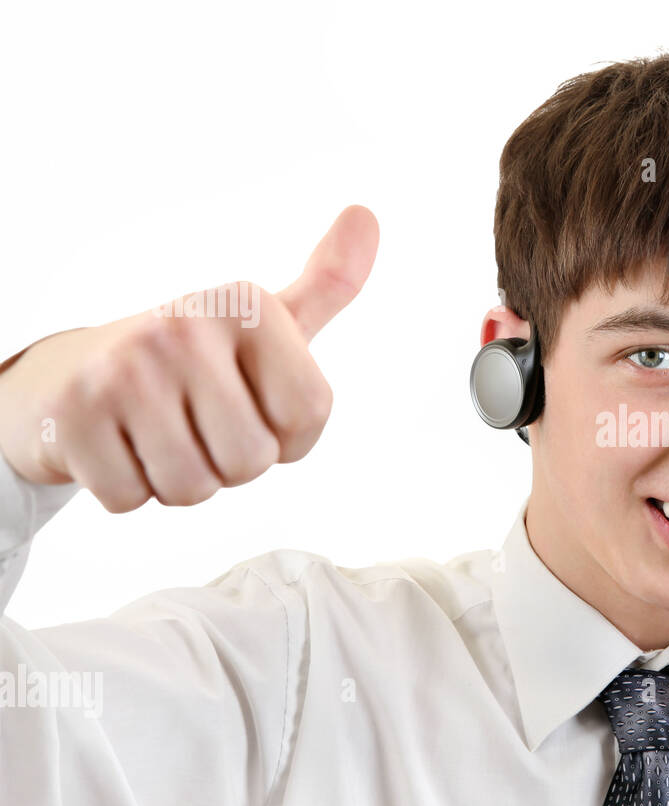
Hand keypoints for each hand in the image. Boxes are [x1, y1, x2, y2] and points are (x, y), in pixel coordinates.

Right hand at [0, 205, 378, 511]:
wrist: (73, 375)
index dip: (289, 436)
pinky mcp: (75, 414)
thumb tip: (367, 216)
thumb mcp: (268, 322)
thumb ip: (329, 283)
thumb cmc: (194, 360)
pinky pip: (133, 498)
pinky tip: (120, 446)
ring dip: (182, 480)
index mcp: (246, 304)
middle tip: (199, 423)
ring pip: (194, 487)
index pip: (310, 413)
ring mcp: (125, 367)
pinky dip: (129, 489)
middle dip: (231, 463)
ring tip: (161, 435)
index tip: (257, 406)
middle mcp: (185, 326)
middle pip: (252, 459)